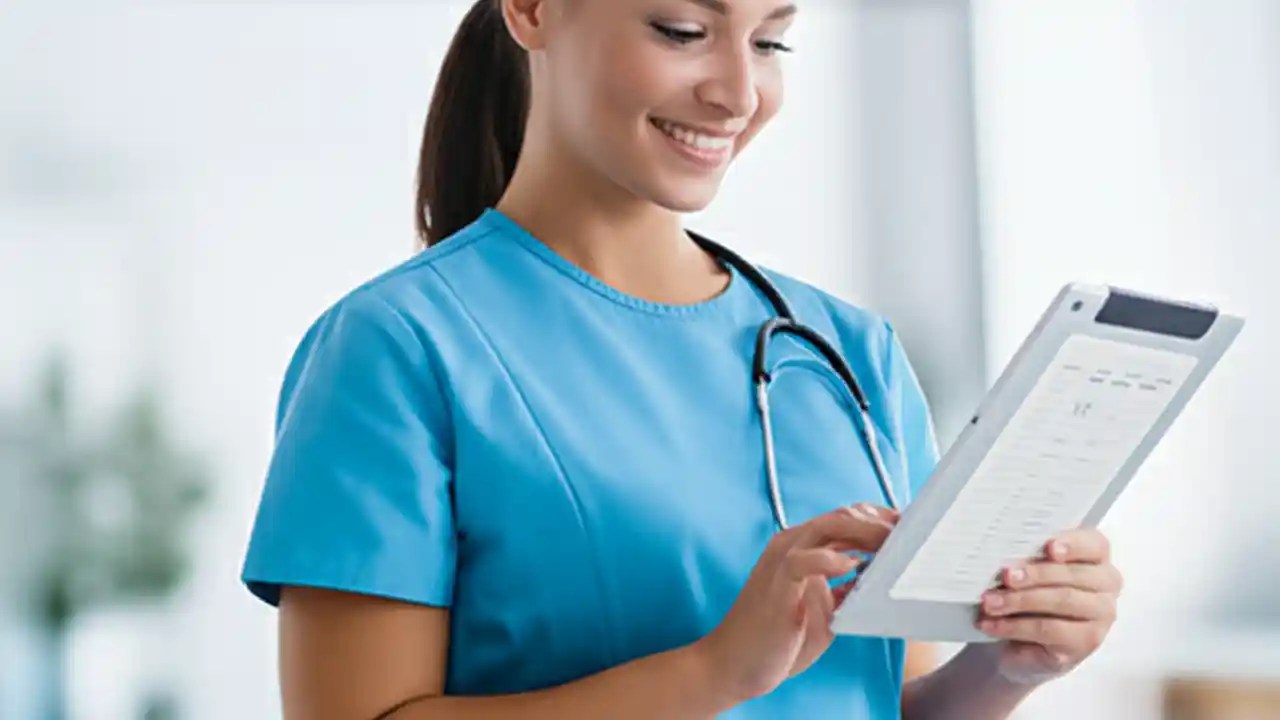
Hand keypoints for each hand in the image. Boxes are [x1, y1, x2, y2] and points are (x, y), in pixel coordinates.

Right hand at [696, 503, 898, 703]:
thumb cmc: (778, 638)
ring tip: (890, 543)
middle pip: (841, 516)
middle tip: (910, 536)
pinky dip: (829, 559)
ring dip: (863, 532)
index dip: (879, 520)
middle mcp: (791, 546)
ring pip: (825, 527)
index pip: (845, 518)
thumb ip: (848, 588)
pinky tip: (851, 566)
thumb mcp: (825, 609)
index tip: (908, 531)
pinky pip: (803, 561)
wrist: (734, 663)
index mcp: (802, 548)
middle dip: (879, 522)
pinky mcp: (776, 584)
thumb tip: (882, 578)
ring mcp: (781, 562)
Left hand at [975, 528, 1123, 685]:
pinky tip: (992, 624)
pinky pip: (1049, 630)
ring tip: (989, 603)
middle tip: (1006, 576)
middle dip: (1035, 574)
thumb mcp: (1029, 568)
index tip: (1049, 547)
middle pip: (1074, 575)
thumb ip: (1028, 555)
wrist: (1025, 640)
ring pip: (1061, 601)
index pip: (1094, 544)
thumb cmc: (1030, 591)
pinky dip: (1015, 626)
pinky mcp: (1086, 642)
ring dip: (1019, 601)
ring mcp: (1101, 616)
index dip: (1073, 544)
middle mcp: (1106, 584)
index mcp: (1097, 557)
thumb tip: (1004, 549)